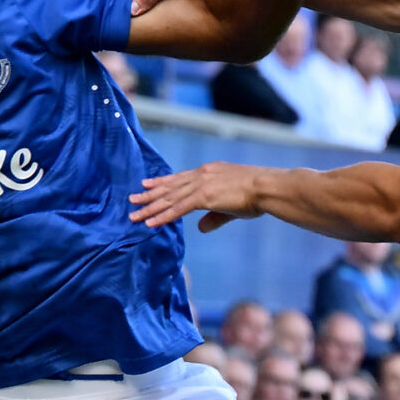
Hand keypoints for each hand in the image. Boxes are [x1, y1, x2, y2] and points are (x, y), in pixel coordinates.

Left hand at [129, 161, 266, 231]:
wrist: (267, 187)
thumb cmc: (257, 195)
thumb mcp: (232, 205)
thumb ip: (214, 217)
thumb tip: (200, 228)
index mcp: (209, 171)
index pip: (180, 178)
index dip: (162, 182)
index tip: (147, 184)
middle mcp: (202, 174)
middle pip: (170, 187)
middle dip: (150, 195)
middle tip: (132, 199)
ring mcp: (201, 184)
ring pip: (170, 198)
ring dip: (151, 207)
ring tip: (134, 214)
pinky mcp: (204, 196)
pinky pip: (178, 209)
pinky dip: (163, 216)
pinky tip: (151, 223)